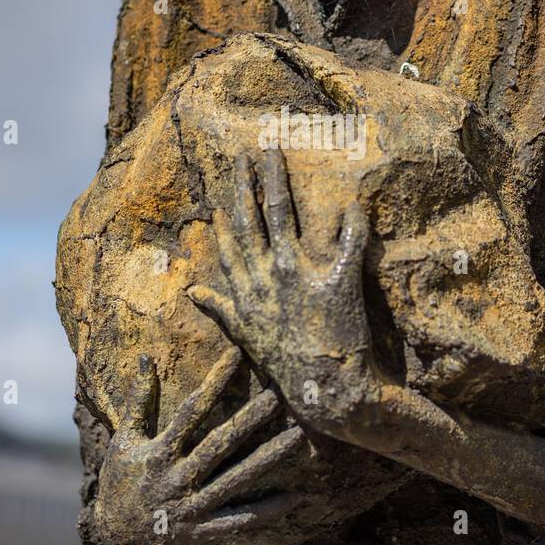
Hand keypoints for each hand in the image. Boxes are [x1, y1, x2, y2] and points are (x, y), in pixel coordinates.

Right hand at [93, 347, 304, 544]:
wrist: (112, 538)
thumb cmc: (119, 482)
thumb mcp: (123, 440)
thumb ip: (138, 400)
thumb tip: (147, 357)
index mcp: (160, 452)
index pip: (191, 410)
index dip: (214, 381)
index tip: (237, 355)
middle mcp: (179, 477)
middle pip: (222, 443)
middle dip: (251, 418)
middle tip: (279, 396)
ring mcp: (192, 505)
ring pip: (237, 479)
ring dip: (269, 458)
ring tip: (298, 438)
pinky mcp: (202, 530)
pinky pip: (239, 520)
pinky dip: (266, 511)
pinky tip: (293, 497)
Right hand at [188, 148, 379, 439]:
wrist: (328, 394)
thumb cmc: (287, 364)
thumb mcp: (246, 336)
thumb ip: (221, 309)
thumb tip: (193, 291)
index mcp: (248, 291)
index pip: (231, 243)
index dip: (225, 213)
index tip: (221, 186)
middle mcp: (267, 278)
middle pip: (251, 219)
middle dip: (246, 182)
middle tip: (248, 151)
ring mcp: (298, 278)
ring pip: (282, 216)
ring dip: (277, 181)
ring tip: (274, 153)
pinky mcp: (335, 282)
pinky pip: (345, 243)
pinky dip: (351, 223)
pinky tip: (352, 203)